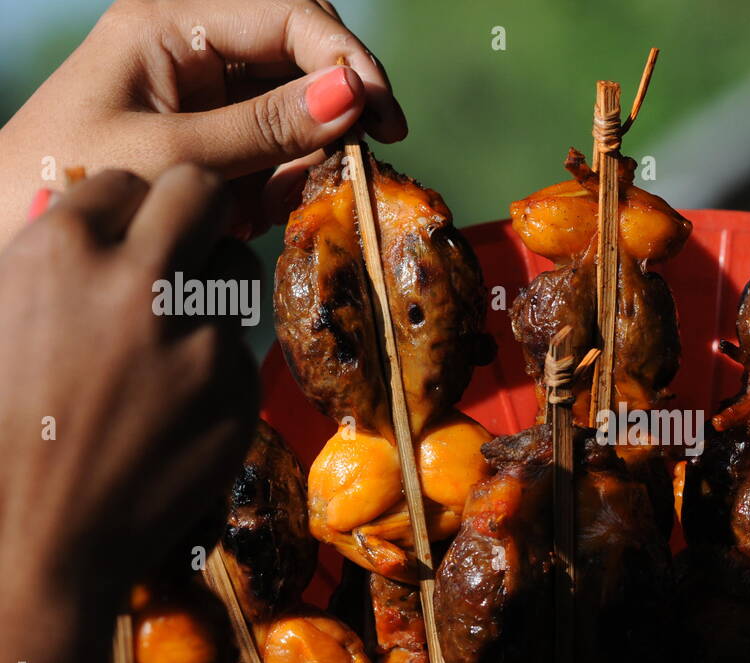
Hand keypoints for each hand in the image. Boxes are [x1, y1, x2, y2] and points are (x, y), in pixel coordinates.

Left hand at [0, 0, 404, 242]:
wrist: (5, 226)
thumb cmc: (66, 183)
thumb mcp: (176, 158)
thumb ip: (267, 127)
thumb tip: (354, 95)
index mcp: (169, 22)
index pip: (289, 14)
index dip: (348, 60)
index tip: (385, 120)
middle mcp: (191, 44)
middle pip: (301, 49)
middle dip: (337, 102)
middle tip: (362, 155)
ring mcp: (203, 89)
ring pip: (297, 101)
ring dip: (308, 151)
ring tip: (276, 203)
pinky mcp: (209, 133)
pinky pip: (275, 142)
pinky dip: (284, 178)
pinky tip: (257, 212)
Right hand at [0, 167, 258, 630]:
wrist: (35, 537)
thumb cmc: (1, 429)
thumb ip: (40, 255)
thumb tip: (68, 196)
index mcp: (59, 249)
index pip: (124, 180)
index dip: (126, 208)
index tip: (125, 235)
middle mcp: (135, 279)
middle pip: (203, 189)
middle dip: (196, 210)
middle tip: (185, 244)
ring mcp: (196, 333)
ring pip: (235, 267)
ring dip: (212, 287)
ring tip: (171, 334)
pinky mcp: (237, 384)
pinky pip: (240, 342)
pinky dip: (214, 358)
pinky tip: (176, 396)